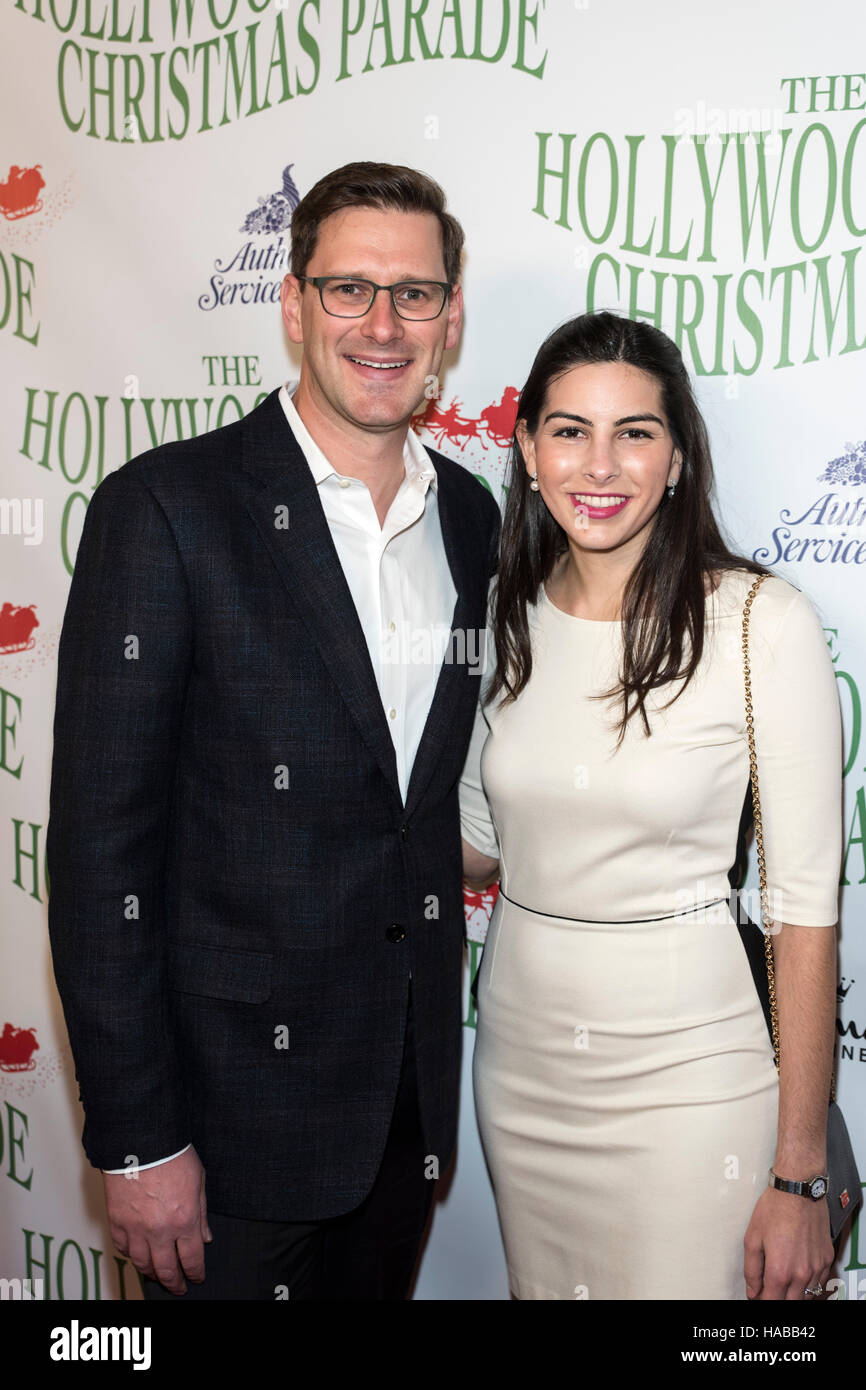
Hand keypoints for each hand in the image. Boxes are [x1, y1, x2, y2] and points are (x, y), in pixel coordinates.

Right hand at [103, 1145, 211, 1294]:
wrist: (141, 1139)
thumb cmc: (173, 1154)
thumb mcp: (198, 1181)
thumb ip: (202, 1213)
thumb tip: (205, 1237)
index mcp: (185, 1220)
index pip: (192, 1259)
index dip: (196, 1272)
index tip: (197, 1277)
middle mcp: (160, 1230)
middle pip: (167, 1269)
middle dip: (175, 1282)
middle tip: (179, 1288)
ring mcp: (136, 1228)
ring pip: (143, 1264)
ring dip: (152, 1274)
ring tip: (158, 1277)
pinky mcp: (116, 1221)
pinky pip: (123, 1248)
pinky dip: (131, 1256)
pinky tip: (137, 1257)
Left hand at [743, 1186, 833, 1298]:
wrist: (798, 1189)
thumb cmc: (776, 1208)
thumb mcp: (752, 1238)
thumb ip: (751, 1269)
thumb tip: (753, 1289)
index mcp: (780, 1270)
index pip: (771, 1301)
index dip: (762, 1300)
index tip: (758, 1294)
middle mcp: (801, 1273)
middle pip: (790, 1302)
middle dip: (777, 1298)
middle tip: (769, 1287)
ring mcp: (817, 1267)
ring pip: (806, 1295)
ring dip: (793, 1292)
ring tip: (783, 1278)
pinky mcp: (826, 1258)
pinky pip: (819, 1282)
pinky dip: (808, 1282)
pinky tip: (798, 1271)